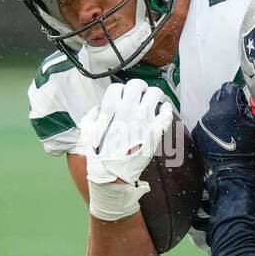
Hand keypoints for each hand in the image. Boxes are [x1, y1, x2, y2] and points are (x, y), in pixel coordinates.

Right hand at [79, 78, 173, 220]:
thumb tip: (99, 108)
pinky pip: (167, 112)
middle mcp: (129, 108)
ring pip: (155, 93)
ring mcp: (145, 118)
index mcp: (111, 107)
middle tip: (141, 95)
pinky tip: (164, 111)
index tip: (124, 97)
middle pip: (138, 84)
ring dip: (155, 95)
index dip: (121, 91)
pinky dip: (167, 109)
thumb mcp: (87, 130)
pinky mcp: (156, 129)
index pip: (118, 87)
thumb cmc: (98, 152)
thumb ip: (93, 115)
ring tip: (155, 101)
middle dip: (140, 88)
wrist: (113, 171)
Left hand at [193, 81, 254, 191]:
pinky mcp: (198, 138)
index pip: (229, 88)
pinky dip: (215, 130)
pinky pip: (208, 127)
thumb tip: (249, 110)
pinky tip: (223, 141)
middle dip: (228, 106)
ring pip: (212, 115)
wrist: (234, 180)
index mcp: (226, 108)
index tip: (243, 102)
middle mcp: (210, 114)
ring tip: (231, 132)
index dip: (238, 94)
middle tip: (239, 117)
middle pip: (218, 100)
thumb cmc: (251, 155)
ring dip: (221, 119)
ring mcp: (201, 126)